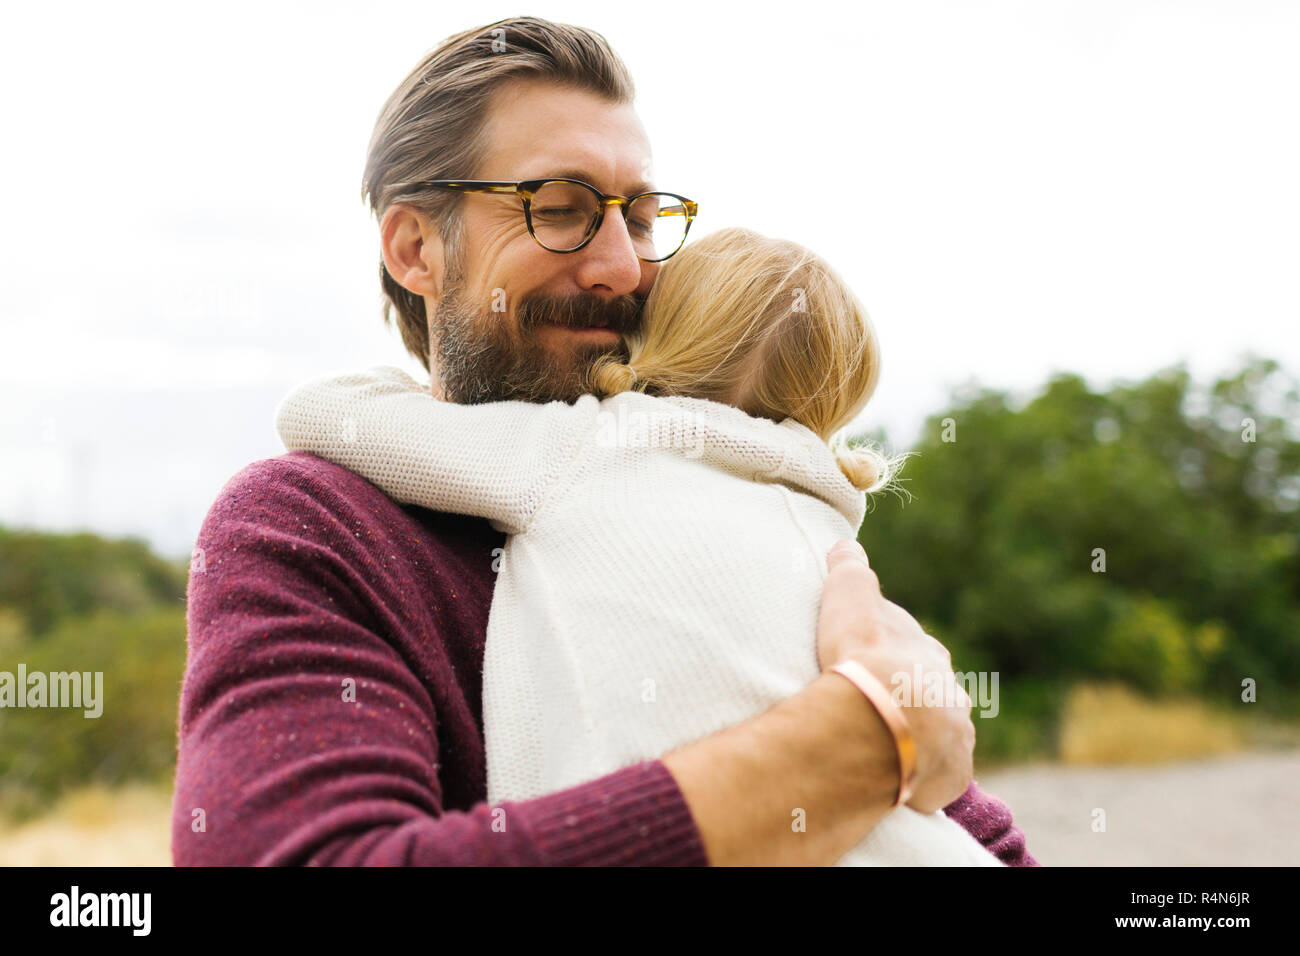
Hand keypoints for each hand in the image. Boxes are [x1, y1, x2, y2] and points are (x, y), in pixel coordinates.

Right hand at [815, 538, 973, 813]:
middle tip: (880, 710)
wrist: (880, 721)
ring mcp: (954, 739)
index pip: (916, 651)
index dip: (894, 656)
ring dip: (920, 742)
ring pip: (940, 738)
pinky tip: (898, 782)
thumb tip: (845, 544)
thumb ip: (849, 571)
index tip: (875, 664)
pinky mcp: (948, 778)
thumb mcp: (849, 600)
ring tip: (887, 751)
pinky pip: (936, 780)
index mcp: (929, 654)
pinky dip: (920, 780)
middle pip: (933, 696)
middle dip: (913, 701)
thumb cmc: (864, 656)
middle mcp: (951, 695)